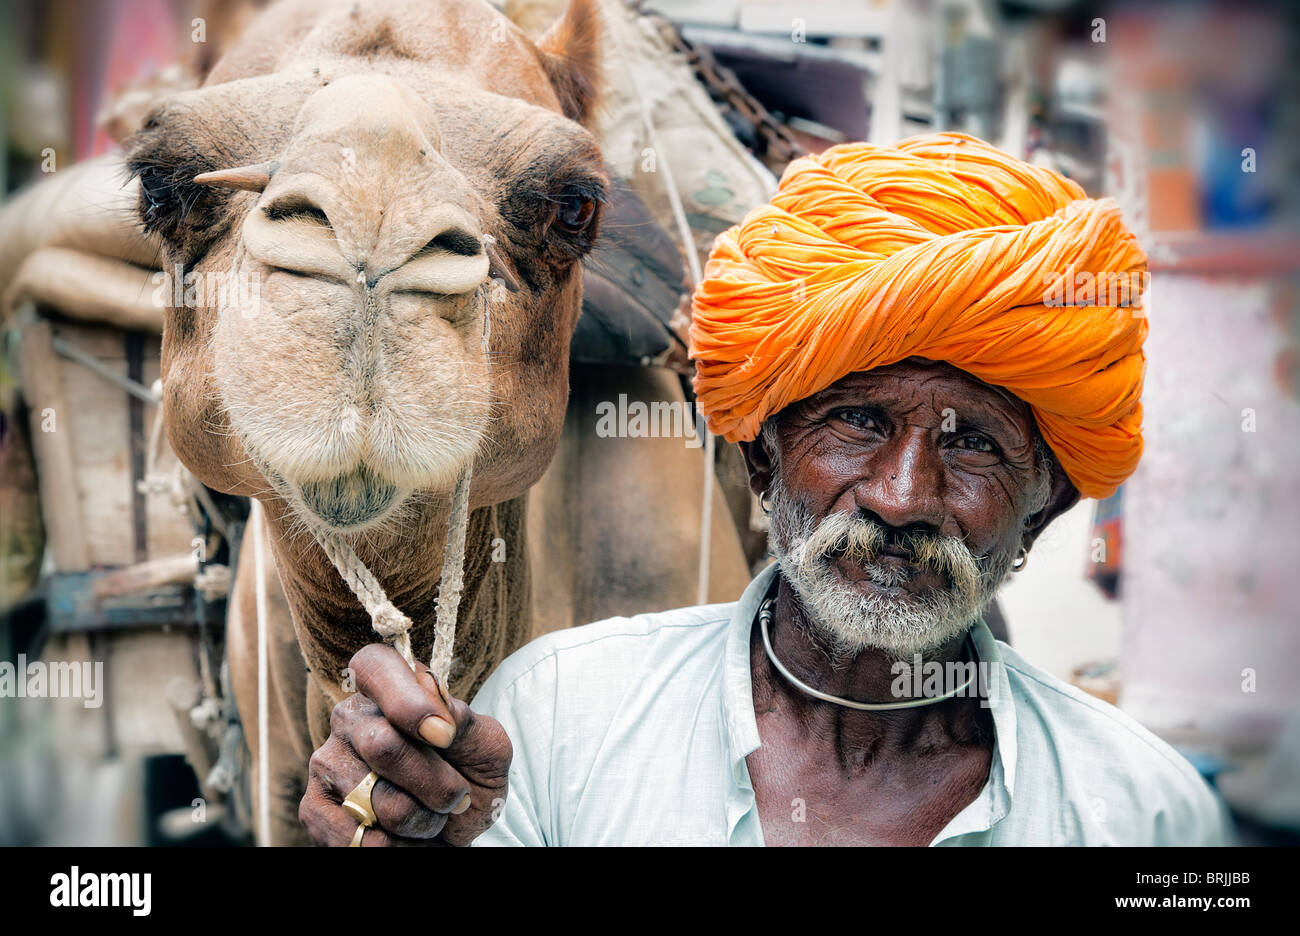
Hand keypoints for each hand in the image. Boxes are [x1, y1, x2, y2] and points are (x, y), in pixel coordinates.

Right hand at [299, 643, 510, 845]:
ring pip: (378, 800)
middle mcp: (350, 716)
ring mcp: (326, 761)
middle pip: (383, 745)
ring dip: (422, 821)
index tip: (444, 736)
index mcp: (390, 686)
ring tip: (431, 817)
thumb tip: (442, 713)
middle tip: (457, 797)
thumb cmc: (469, 775)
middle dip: (437, 785)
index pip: (376, 667)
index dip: (408, 703)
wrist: (455, 826)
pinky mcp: (314, 807)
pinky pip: (356, 838)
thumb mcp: (487, 746)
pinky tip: (406, 838)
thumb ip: (466, 724)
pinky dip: (396, 847)